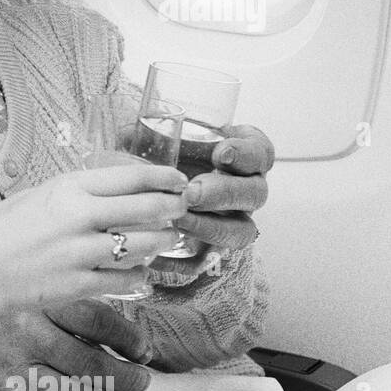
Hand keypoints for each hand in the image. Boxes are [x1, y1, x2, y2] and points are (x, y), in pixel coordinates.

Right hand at [0, 163, 187, 314]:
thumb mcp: (30, 198)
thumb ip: (69, 194)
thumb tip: (107, 191)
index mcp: (66, 189)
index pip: (132, 177)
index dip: (163, 178)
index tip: (178, 180)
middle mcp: (79, 218)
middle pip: (148, 208)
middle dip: (173, 208)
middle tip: (182, 209)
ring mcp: (82, 253)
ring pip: (144, 244)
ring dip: (162, 241)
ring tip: (166, 239)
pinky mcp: (81, 285)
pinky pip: (126, 278)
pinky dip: (138, 275)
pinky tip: (139, 272)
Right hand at [0, 300, 152, 390]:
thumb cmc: (25, 320)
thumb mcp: (52, 304)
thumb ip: (91, 318)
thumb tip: (139, 350)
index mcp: (44, 309)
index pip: (94, 321)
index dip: (128, 338)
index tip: (144, 351)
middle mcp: (31, 340)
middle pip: (90, 366)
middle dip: (128, 379)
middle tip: (143, 382)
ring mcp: (22, 376)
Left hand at [158, 126, 274, 270]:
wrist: (146, 191)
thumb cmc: (161, 155)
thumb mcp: (161, 137)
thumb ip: (154, 129)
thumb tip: (130, 128)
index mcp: (242, 157)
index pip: (260, 153)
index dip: (246, 154)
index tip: (221, 153)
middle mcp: (245, 190)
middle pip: (254, 195)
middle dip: (223, 194)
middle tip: (192, 193)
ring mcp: (233, 221)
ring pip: (241, 232)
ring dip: (211, 228)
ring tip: (178, 221)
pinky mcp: (210, 248)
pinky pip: (209, 262)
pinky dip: (185, 263)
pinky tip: (159, 257)